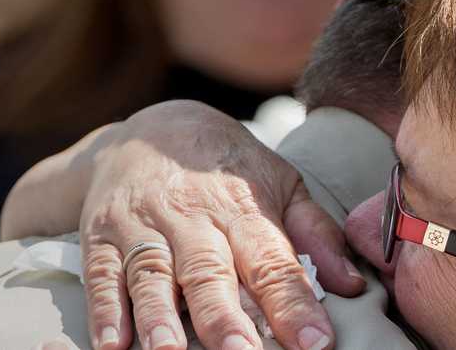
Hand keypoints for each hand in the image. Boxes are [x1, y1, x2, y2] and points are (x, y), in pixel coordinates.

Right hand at [2, 100, 364, 349]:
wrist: (150, 127)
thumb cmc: (227, 167)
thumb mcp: (281, 183)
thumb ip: (316, 233)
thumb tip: (354, 283)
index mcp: (244, 208)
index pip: (273, 262)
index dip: (294, 304)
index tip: (316, 342)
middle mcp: (193, 216)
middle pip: (208, 271)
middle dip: (224, 318)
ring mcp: (145, 224)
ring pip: (151, 274)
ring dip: (159, 318)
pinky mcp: (101, 233)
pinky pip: (101, 274)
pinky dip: (104, 311)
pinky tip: (112, 346)